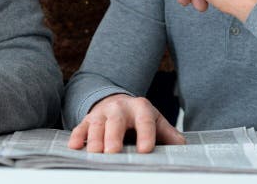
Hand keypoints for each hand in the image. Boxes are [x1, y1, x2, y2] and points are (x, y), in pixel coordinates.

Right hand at [68, 94, 184, 153]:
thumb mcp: (156, 122)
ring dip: (94, 139)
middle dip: (114, 136)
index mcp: (141, 108)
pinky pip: (80, 127)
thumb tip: (182, 146)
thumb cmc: (140, 118)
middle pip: (116, 121)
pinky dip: (77, 137)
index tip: (145, 150)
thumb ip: (169, 134)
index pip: (145, 120)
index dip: (146, 135)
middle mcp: (119, 108)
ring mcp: (102, 113)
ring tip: (95, 153)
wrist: (118, 103)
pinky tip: (74, 147)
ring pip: (96, 124)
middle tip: (113, 152)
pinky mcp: (87, 119)